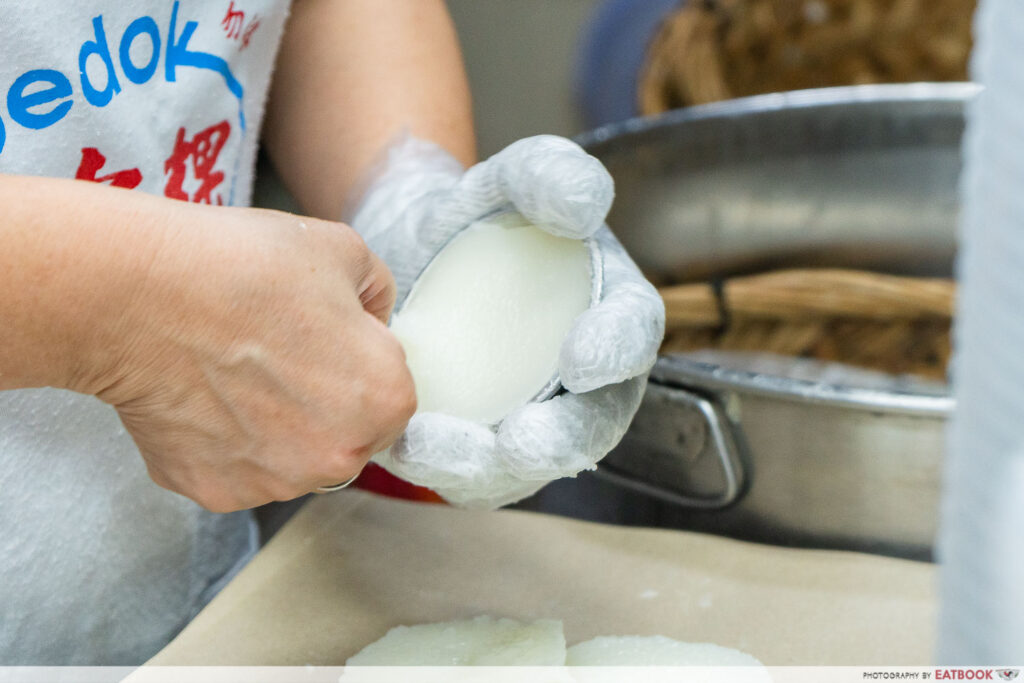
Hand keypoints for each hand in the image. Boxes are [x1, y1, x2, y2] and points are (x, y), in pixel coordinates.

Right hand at [77, 203, 415, 512]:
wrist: (143, 293)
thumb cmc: (246, 268)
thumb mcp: (345, 251)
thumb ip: (378, 294)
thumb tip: (375, 319)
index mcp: (386, 400)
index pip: (392, 395)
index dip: (359, 363)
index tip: (326, 340)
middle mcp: (340, 456)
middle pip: (346, 435)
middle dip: (324, 403)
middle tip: (278, 354)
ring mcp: (275, 482)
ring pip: (293, 458)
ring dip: (277, 427)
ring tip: (237, 372)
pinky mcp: (215, 491)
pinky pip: (236, 468)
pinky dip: (224, 440)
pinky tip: (204, 395)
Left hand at [350, 135, 664, 507]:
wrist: (413, 251)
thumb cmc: (475, 215)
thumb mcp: (509, 178)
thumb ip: (549, 174)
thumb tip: (586, 205)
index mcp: (611, 311)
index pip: (633, 335)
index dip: (616, 352)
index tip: (580, 358)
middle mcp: (583, 379)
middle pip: (591, 423)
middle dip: (561, 440)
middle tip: (523, 442)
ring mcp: (533, 417)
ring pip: (527, 464)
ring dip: (489, 467)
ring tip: (444, 453)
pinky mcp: (482, 446)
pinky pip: (470, 471)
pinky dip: (441, 467)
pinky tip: (405, 447)